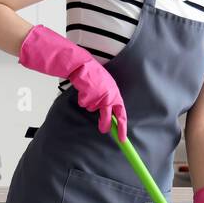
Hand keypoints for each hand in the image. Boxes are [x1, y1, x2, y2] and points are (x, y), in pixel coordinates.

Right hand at [16, 24, 127, 143]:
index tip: (122, 138)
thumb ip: (109, 100)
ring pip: (93, 109)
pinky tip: (82, 90)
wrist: (81, 64)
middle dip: (104, 123)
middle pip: (107, 115)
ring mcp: (99, 93)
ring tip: (88, 92)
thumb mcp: (105, 88)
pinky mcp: (88, 92)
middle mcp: (109, 93)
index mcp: (115, 91)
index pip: (122, 111)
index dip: (122, 126)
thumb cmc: (92, 76)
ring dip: (89, 104)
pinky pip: (84, 103)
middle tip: (102, 130)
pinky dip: (82, 99)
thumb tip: (113, 118)